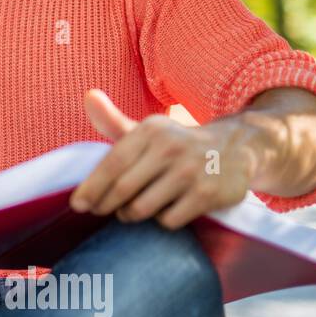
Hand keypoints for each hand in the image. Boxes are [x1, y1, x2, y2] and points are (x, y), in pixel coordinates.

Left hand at [68, 89, 254, 229]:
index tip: (77, 205)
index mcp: (151, 130)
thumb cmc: (176, 146)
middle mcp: (171, 148)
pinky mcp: (208, 195)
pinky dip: (160, 220)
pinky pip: (168, 220)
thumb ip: (113, 121)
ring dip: (130, 215)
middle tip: (99, 210)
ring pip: (142, 208)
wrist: (237, 149)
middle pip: (123, 189)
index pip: (112, 163)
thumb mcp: (148, 131)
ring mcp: (191, 172)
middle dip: (105, 204)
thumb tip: (88, 96)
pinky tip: (163, 211)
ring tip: (129, 212)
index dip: (91, 187)